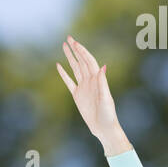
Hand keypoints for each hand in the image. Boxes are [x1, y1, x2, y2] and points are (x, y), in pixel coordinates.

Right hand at [56, 36, 126, 152]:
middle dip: (75, 50)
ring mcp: (83, 88)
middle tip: (68, 38)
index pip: (89, 62)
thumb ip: (103, 83)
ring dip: (70, 57)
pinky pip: (69, 82)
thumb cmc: (109, 115)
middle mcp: (90, 82)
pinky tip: (58, 66)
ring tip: (64, 46)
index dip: (82, 52)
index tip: (74, 43)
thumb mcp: (106, 98)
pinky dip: (63, 74)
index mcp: (97, 81)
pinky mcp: (77, 96)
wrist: (104, 128)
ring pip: (75, 69)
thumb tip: (102, 67)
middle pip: (81, 62)